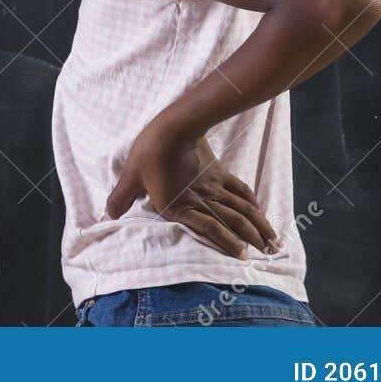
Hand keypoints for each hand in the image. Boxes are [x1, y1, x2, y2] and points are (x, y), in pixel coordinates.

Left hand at [104, 119, 280, 258]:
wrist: (171, 125)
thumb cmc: (149, 151)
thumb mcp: (130, 176)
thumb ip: (120, 198)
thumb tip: (107, 216)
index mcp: (180, 206)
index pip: (210, 229)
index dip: (228, 244)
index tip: (243, 256)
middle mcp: (201, 199)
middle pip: (234, 221)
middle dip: (253, 239)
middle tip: (270, 254)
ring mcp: (213, 185)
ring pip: (242, 208)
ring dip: (259, 224)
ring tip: (273, 241)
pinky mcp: (218, 171)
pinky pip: (240, 189)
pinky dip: (252, 202)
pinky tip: (260, 211)